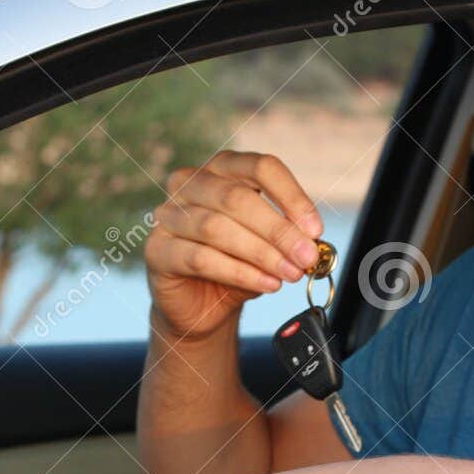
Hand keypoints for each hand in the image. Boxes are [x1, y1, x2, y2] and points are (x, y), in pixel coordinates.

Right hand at [146, 150, 324, 339]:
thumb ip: (286, 238)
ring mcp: (168, 215)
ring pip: (217, 228)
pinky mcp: (157, 250)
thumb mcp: (268, 246)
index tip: (316, 229)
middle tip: (306, 256)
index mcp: (222, 169)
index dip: (292, 196)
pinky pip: (201, 258)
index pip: (260, 167)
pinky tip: (266, 284)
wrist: (200, 306)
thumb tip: (311, 241)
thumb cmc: (236, 265)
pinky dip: (239, 272)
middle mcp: (190, 183)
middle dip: (279, 230)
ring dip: (261, 253)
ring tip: (289, 274)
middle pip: (237, 198)